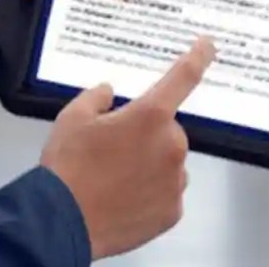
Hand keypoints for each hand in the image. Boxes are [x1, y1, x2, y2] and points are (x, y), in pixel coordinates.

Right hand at [40, 37, 216, 259]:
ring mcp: (175, 179)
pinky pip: (167, 193)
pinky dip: (150, 194)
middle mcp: (171, 145)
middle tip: (114, 153)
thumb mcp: (72, 118)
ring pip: (169, 163)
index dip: (199, 57)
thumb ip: (96, 98)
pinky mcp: (173, 210)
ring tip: (114, 180)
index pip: (184, 76)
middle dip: (146, 136)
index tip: (208, 46)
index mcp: (151, 115)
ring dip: (150, 165)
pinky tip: (124, 199)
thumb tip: (108, 93)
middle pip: (167, 131)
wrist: (60, 223)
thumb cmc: (67, 169)